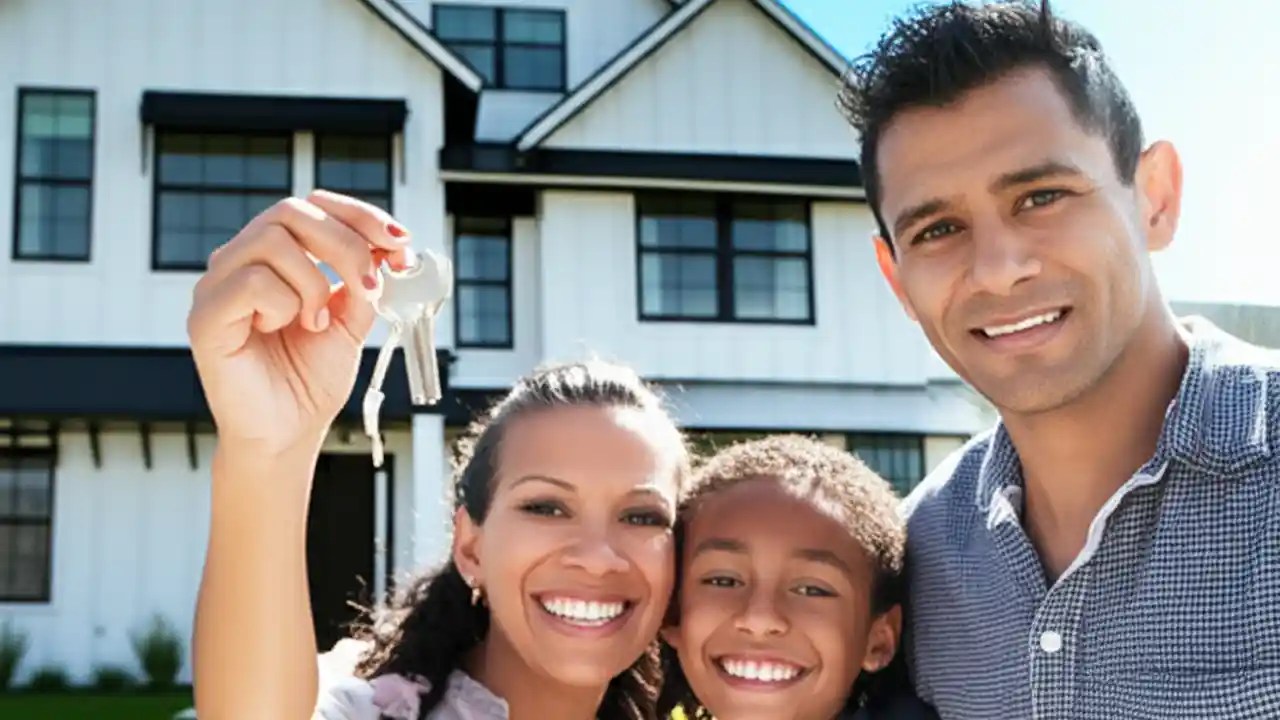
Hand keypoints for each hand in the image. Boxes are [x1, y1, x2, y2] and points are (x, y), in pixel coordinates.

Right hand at [187, 190, 413, 455]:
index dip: (358, 215)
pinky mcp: (205, 315)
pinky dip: (284, 304)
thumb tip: (386, 248)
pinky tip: (284, 330)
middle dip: (347, 245)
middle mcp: (240, 260)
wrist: (287, 433)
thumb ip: (363, 280)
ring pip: (273, 241)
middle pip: (292, 212)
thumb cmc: (308, 380)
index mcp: (275, 256)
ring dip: (314, 283)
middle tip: (371, 287)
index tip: (398, 241)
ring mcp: (218, 284)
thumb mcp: (352, 320)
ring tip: (317, 323)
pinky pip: (252, 281)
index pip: (311, 206)